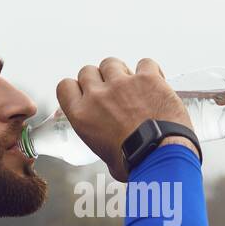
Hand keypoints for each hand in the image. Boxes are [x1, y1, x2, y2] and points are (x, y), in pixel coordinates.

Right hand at [55, 58, 193, 182]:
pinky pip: (145, 63)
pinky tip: (154, 83)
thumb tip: (111, 146)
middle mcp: (98, 96)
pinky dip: (149, 71)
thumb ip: (102, 142)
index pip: (65, 87)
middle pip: (87, 71)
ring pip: (111, 63)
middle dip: (98, 79)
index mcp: (82, 115)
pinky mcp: (147, 78)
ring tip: (131, 86)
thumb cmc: (135, 162)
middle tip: (111, 92)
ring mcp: (122, 83)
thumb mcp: (105, 157)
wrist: (159, 155)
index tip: (84, 93)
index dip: (76, 88)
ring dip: (119, 71)